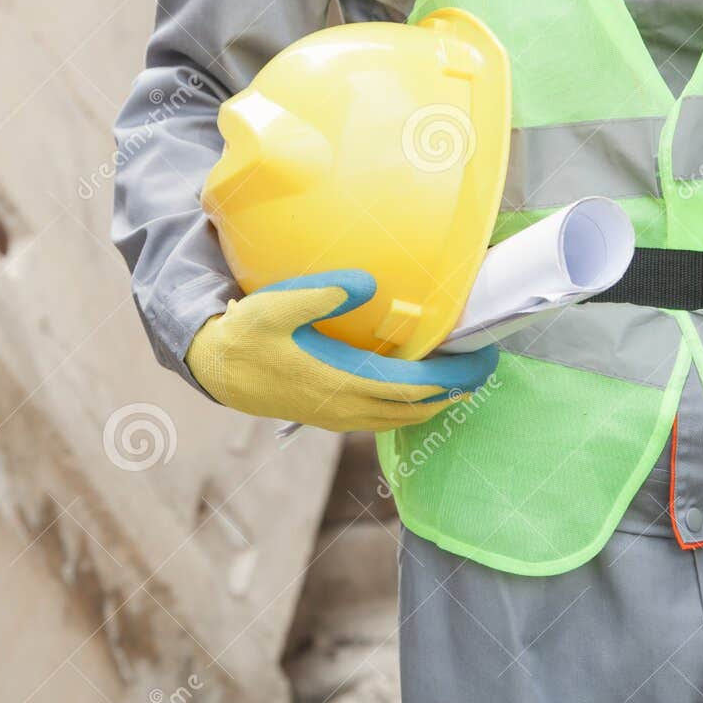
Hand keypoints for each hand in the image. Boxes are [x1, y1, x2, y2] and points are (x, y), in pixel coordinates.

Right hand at [185, 270, 497, 432]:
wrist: (217, 369)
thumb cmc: (247, 335)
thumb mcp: (277, 306)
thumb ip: (323, 294)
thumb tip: (370, 283)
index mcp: (342, 382)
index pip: (417, 386)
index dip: (456, 375)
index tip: (484, 357)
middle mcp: (347, 407)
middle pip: (419, 408)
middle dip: (456, 389)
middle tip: (485, 364)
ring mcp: (340, 416)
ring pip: (403, 418)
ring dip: (435, 401)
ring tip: (461, 377)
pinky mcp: (332, 415)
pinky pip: (385, 417)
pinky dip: (411, 405)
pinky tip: (417, 386)